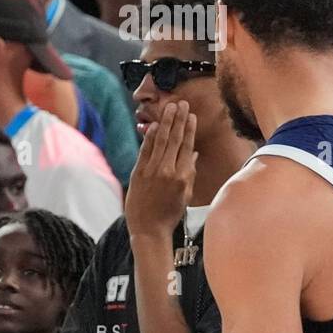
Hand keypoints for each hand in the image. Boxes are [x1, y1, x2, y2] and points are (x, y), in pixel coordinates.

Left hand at [126, 101, 197, 241]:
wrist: (148, 229)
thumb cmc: (170, 214)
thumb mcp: (186, 195)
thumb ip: (190, 173)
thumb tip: (193, 154)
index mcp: (183, 177)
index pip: (187, 147)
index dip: (189, 130)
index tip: (191, 116)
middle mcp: (168, 171)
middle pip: (174, 139)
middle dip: (178, 119)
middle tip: (181, 103)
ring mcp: (152, 171)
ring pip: (160, 141)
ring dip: (165, 122)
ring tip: (170, 108)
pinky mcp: (138, 173)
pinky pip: (145, 151)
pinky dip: (149, 137)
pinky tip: (154, 125)